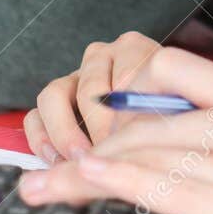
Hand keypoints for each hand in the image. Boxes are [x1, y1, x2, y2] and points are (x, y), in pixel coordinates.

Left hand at [19, 44, 212, 213]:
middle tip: (46, 165)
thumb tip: (203, 153)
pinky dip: (118, 182)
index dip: (114, 92)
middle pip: (141, 118)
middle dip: (86, 142)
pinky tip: (83, 181)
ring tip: (38, 187)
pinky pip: (170, 188)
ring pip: (144, 151)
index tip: (83, 117)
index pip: (165, 71)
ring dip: (81, 170)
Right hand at [25, 31, 162, 160]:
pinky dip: (43, 141)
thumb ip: (164, 119)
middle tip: (111, 157)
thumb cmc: (170, 116)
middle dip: (99, 130)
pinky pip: (35, 117)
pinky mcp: (52, 102)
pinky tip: (58, 163)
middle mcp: (100, 57)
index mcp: (134, 49)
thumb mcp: (177, 111)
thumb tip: (148, 144)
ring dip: (66, 135)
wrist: (162, 125)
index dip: (131, 117)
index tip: (136, 144)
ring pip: (53, 96)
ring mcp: (73, 77)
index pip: (128, 76)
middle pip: (90, 89)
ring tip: (81, 162)